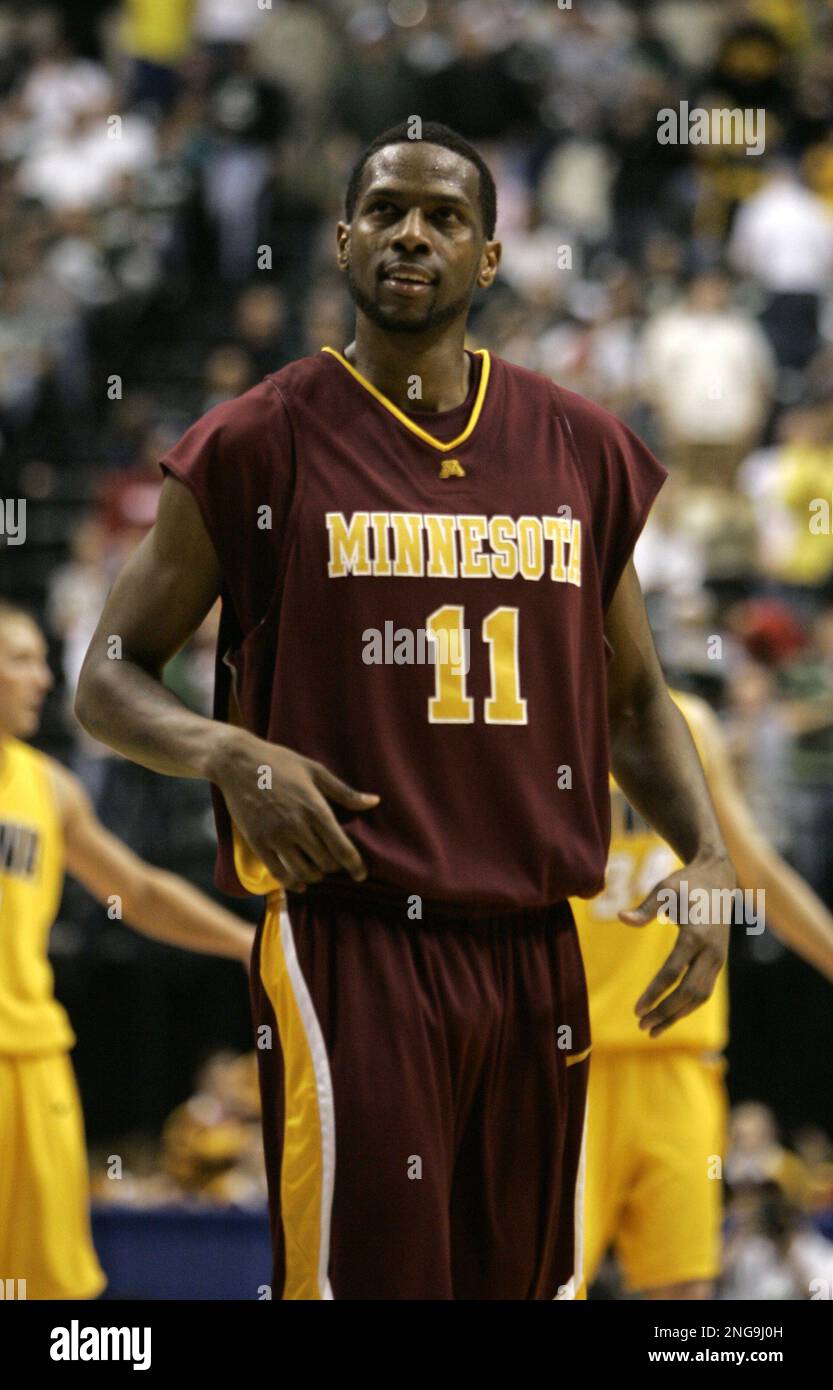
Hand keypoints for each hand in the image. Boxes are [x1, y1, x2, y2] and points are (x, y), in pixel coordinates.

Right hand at [212, 730, 379, 892]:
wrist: (238, 762)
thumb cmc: (280, 762)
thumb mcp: (316, 771)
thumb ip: (344, 792)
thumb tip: (374, 802)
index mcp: (316, 809)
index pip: (342, 849)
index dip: (355, 866)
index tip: (360, 875)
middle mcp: (298, 827)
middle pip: (325, 863)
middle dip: (334, 867)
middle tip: (334, 863)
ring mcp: (276, 837)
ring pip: (304, 872)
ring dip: (315, 876)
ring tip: (318, 871)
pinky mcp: (258, 843)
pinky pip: (278, 874)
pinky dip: (292, 883)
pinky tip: (298, 883)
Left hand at [619, 853, 734, 1037]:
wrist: (719, 877)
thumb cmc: (686, 882)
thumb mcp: (664, 888)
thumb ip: (645, 907)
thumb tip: (621, 918)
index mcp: (695, 934)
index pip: (673, 972)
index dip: (654, 993)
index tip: (637, 1010)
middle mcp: (711, 950)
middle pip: (689, 992)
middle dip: (665, 1011)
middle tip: (641, 1026)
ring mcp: (718, 958)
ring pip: (700, 996)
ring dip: (677, 1015)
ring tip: (653, 1030)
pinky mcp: (719, 961)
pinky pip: (705, 990)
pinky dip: (687, 1007)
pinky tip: (668, 1016)